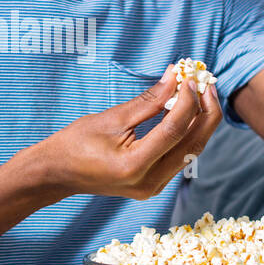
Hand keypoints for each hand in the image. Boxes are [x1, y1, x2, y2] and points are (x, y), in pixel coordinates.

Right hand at [28, 64, 222, 200]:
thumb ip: (148, 101)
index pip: (174, 131)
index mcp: (135, 166)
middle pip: (193, 145)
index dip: (187, 101)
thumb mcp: (111, 118)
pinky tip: (187, 111)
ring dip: (199, 121)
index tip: (189, 77)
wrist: (57, 174)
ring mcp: (153, 187)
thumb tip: (174, 77)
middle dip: (204, 111)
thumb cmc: (75, 144)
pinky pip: (180, 156)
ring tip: (200, 93)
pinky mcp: (153, 184)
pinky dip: (187, 132)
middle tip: (206, 83)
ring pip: (191, 151)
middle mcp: (149, 183)